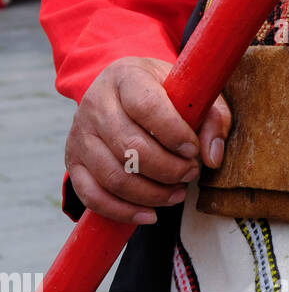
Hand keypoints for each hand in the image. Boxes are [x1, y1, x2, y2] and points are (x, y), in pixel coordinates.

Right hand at [65, 56, 231, 224]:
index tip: (193, 150)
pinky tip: (150, 214)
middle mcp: (96, 103)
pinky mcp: (73, 161)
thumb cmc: (161, 91)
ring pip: (113, 175)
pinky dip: (123, 211)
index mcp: (126, 77)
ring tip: (177, 193)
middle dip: (167, 170)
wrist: (121, 90)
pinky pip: (92, 196)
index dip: (173, 133)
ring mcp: (80, 134)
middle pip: (130, 147)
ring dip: (151, 194)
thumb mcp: (189, 90)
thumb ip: (212, 117)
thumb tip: (212, 157)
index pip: (147, 106)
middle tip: (190, 174)